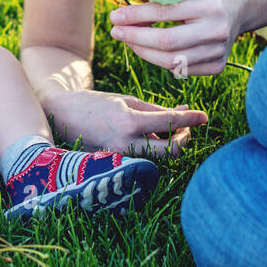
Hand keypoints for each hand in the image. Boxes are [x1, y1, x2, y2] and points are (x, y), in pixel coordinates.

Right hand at [43, 89, 206, 156]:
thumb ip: (156, 109)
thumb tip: (185, 110)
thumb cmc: (95, 103)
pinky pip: (144, 161)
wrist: (62, 116)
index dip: (191, 119)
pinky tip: (152, 138)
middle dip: (184, 139)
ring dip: (169, 145)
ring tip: (168, 130)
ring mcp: (120, 158)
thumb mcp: (127, 100)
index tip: (205, 116)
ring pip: (159, 158)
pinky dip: (153, 150)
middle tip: (186, 128)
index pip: (170, 122)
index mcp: (129, 121)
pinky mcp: (116, 165)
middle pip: (171, 151)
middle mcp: (125, 144)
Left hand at [108, 0, 250, 75]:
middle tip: (115, 31)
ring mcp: (219, 52)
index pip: (165, 13)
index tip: (115, 16)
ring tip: (129, 39)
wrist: (242, 6)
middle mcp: (217, 31)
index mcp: (211, 5)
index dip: (136, 16)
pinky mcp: (218, 66)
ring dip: (144, 52)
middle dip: (135, 38)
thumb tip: (125, 10)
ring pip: (171, 61)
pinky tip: (148, 49)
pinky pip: (180, 69)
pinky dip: (160, 60)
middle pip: (167, 42)